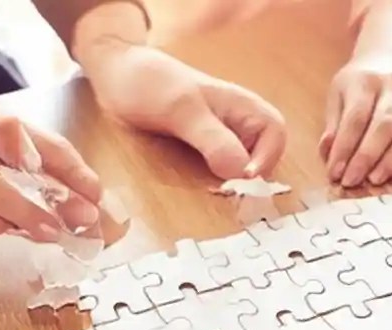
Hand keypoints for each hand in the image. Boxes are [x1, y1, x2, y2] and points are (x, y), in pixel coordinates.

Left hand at [85, 43, 285, 178]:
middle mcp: (237, 124)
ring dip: (229, 184)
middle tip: (222, 192)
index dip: (266, 159)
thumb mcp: (182, 111)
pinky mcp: (200, 151)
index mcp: (242, 107)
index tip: (241, 178)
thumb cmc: (151, 83)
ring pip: (239, 169)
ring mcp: (219, 139)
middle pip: (261, 158)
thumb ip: (213, 140)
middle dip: (248, 179)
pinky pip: (216, 172)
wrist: (115, 75)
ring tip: (209, 192)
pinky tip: (196, 189)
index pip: (275, 135)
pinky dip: (212, 184)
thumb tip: (242, 174)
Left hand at [320, 53, 391, 186]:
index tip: (335, 174)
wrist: (389, 57)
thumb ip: (334, 126)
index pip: (355, 117)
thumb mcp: (338, 96)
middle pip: (384, 123)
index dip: (344, 148)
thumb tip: (329, 156)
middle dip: (367, 157)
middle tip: (352, 182)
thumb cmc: (358, 85)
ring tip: (376, 180)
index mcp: (365, 80)